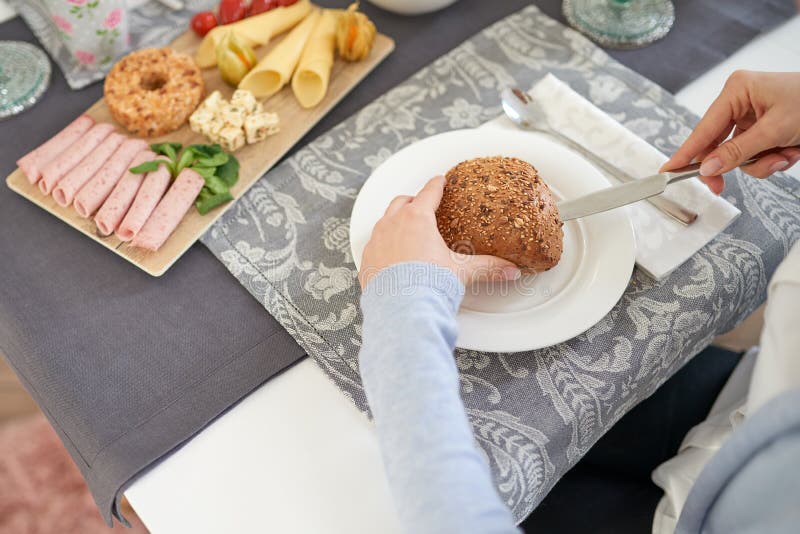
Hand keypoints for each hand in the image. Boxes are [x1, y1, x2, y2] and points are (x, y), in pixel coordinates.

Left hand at [358, 176, 520, 288]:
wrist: (402, 307)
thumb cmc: (429, 284)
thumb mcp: (462, 272)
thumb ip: (487, 267)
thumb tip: (511, 271)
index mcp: (417, 219)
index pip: (429, 192)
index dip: (437, 185)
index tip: (440, 180)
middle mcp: (393, 224)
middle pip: (402, 202)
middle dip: (412, 200)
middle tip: (420, 204)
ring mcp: (377, 241)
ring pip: (384, 220)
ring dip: (394, 220)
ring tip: (404, 228)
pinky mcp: (367, 259)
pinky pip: (373, 244)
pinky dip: (382, 244)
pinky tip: (389, 254)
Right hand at [662, 70, 799, 192]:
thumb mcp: (775, 130)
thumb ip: (738, 152)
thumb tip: (708, 167)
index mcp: (737, 90)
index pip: (704, 129)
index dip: (686, 152)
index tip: (667, 169)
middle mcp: (740, 101)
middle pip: (718, 145)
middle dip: (734, 163)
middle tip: (719, 187)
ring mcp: (752, 115)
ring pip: (738, 154)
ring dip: (761, 162)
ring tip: (784, 155)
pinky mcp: (763, 128)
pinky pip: (754, 154)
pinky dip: (772, 158)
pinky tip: (790, 151)